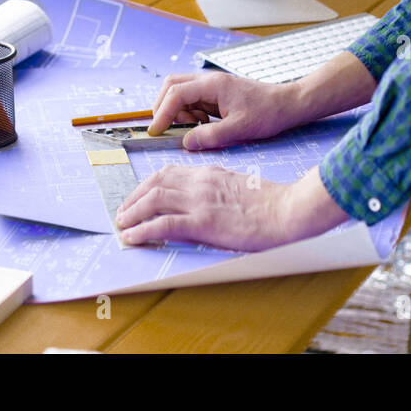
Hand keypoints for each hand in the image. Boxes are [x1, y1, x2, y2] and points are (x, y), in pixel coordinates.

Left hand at [115, 165, 350, 250]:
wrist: (288, 209)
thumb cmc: (272, 202)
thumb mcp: (240, 186)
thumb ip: (220, 188)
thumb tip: (207, 200)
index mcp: (210, 172)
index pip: (169, 173)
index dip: (148, 185)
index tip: (139, 197)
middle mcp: (200, 182)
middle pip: (155, 183)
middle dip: (134, 198)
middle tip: (124, 213)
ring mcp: (200, 201)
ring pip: (153, 201)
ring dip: (132, 214)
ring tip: (122, 226)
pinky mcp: (203, 222)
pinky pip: (163, 224)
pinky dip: (143, 231)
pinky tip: (133, 238)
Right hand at [148, 71, 301, 148]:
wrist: (288, 104)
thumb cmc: (268, 113)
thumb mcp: (239, 130)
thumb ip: (210, 136)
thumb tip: (186, 143)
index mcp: (213, 85)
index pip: (175, 93)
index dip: (162, 113)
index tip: (156, 131)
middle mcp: (208, 80)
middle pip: (171, 86)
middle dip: (164, 107)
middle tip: (168, 129)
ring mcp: (211, 86)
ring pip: (180, 93)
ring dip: (179, 112)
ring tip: (196, 129)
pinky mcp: (216, 94)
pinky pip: (193, 101)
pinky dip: (190, 114)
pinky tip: (204, 126)